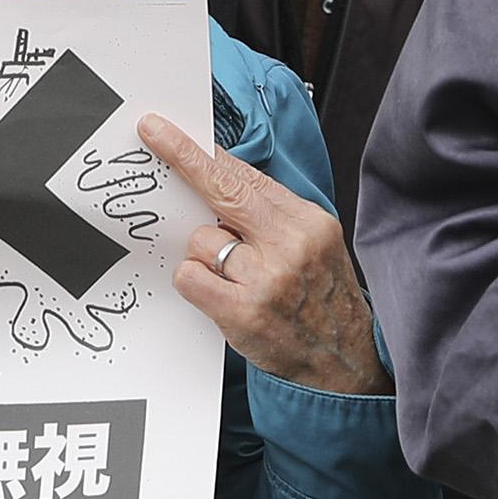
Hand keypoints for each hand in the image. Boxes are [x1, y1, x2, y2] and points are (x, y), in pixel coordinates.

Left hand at [142, 112, 386, 394]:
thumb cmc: (323, 302)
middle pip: (221, 190)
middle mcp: (292, 244)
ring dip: (204, 256)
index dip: (201, 150)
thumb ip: (270, 216)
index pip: (245, 174)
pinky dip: (195, 282)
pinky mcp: (245, 313)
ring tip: (234, 278)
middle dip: (182, 159)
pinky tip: (219, 294)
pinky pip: (191, 277)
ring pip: (201, 240)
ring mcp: (268, 279)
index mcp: (308, 221)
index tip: (166, 131)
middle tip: (152, 135)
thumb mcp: (314, 245)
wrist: (345, 368)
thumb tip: (214, 183)